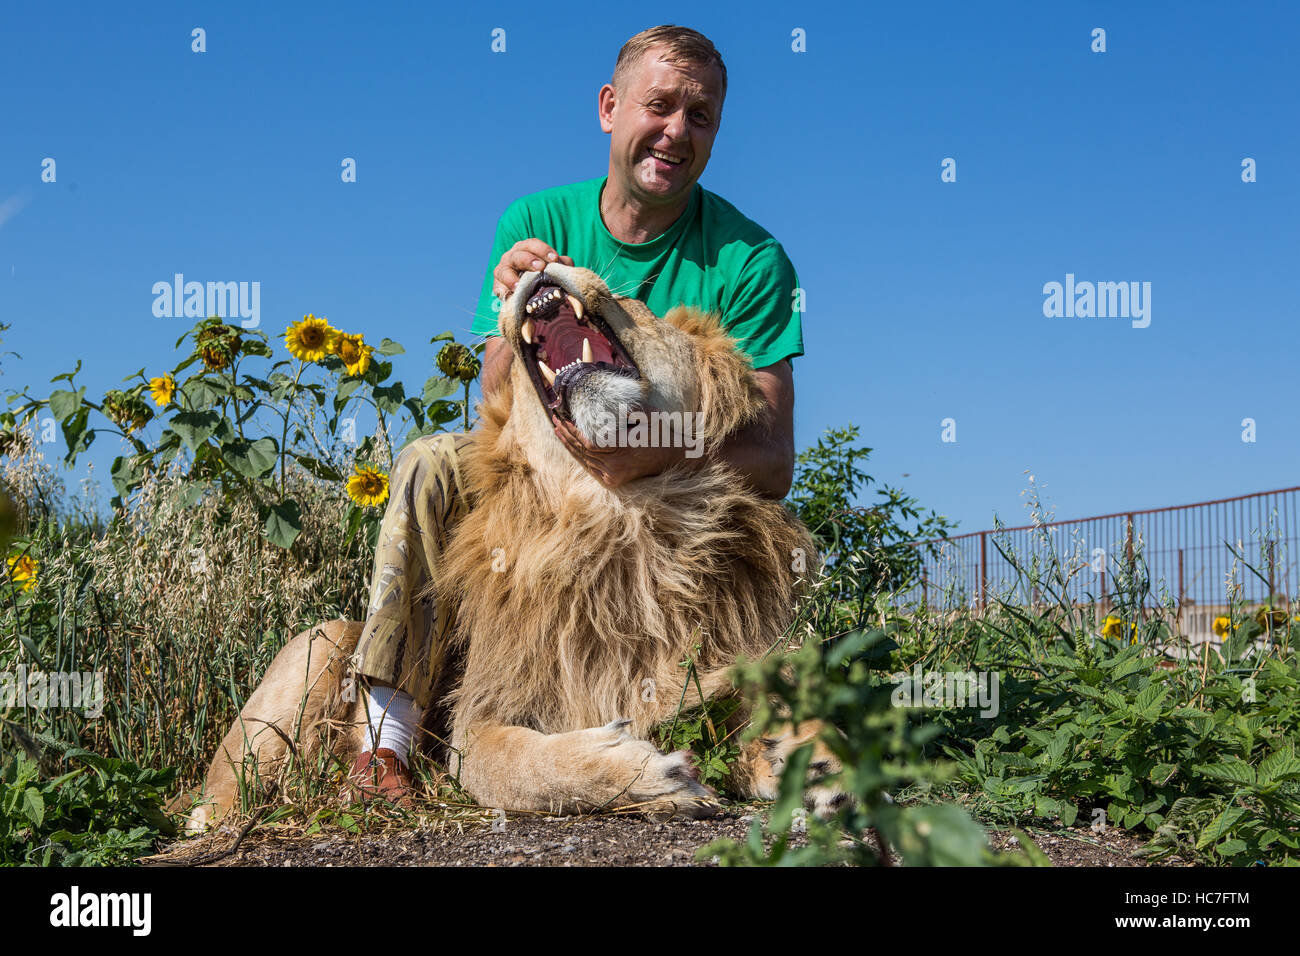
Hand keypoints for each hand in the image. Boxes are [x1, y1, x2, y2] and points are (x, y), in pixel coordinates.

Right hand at [493, 239, 574, 300]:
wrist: (529, 295)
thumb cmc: (542, 276)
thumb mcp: (553, 268)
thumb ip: (561, 265)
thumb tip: (567, 264)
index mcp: (525, 249)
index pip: (532, 244)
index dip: (543, 250)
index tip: (554, 258)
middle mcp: (512, 257)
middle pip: (518, 255)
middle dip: (529, 260)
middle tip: (541, 267)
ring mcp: (503, 271)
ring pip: (504, 271)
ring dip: (511, 278)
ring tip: (519, 285)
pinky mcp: (498, 286)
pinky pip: (498, 288)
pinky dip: (503, 291)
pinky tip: (511, 295)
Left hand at [550, 413, 692, 487]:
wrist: (671, 457)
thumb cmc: (660, 432)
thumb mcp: (647, 414)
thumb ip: (628, 407)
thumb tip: (608, 399)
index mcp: (623, 449)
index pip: (589, 442)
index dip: (573, 432)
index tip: (564, 417)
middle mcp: (616, 466)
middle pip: (583, 451)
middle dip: (567, 434)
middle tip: (555, 419)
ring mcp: (613, 476)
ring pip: (584, 460)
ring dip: (569, 445)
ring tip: (557, 430)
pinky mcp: (612, 480)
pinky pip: (590, 468)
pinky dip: (579, 457)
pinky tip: (570, 446)